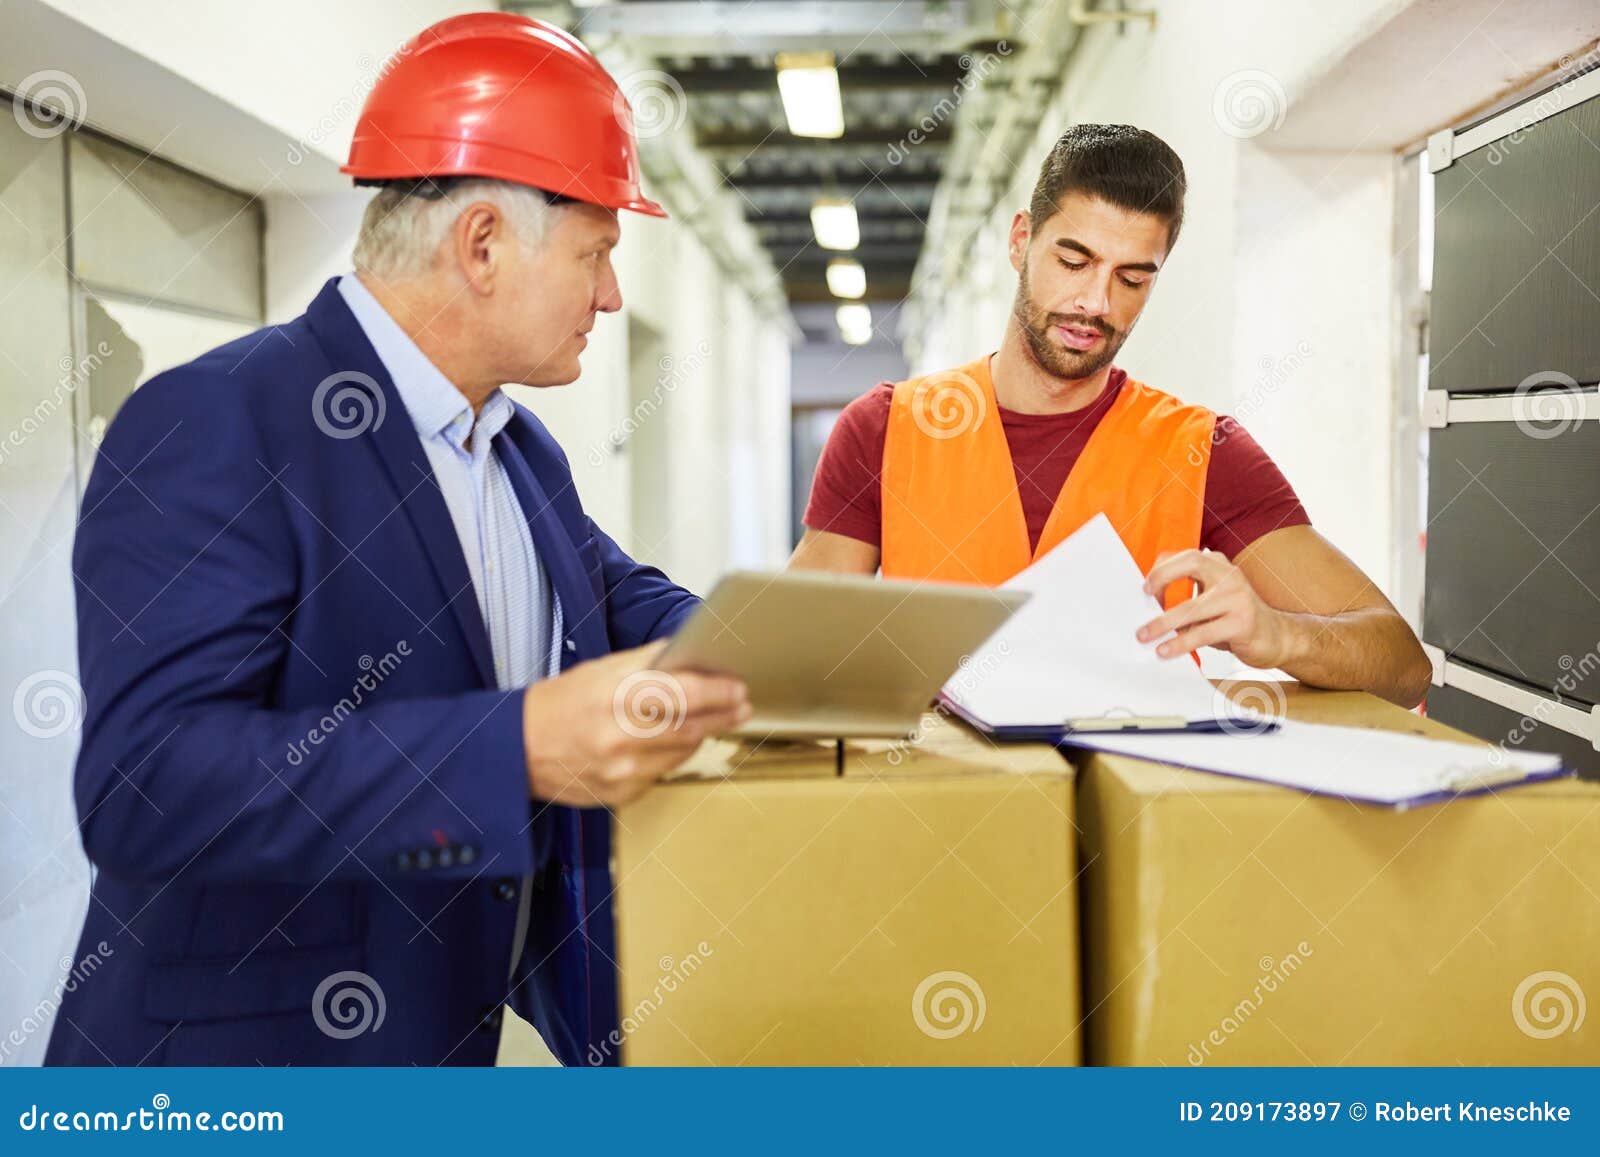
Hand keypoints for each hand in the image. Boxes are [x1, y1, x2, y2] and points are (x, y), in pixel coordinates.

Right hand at [521, 642, 749, 807]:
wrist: (518, 749)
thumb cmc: (562, 703)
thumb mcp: (602, 670)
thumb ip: (649, 662)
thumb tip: (691, 651)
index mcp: (617, 695)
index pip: (684, 692)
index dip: (718, 691)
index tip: (738, 688)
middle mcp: (621, 735)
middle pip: (692, 726)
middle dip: (722, 715)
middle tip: (741, 706)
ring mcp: (622, 769)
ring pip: (681, 752)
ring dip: (700, 735)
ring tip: (710, 721)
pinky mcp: (621, 794)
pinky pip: (661, 774)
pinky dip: (671, 757)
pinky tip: (670, 744)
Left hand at [1135, 549, 1291, 668]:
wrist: (1278, 638)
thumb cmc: (1235, 619)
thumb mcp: (1211, 600)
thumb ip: (1186, 595)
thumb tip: (1148, 603)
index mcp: (1220, 566)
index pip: (1187, 555)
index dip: (1163, 568)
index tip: (1144, 587)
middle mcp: (1230, 576)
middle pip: (1192, 562)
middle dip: (1163, 576)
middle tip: (1143, 598)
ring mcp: (1238, 597)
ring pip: (1193, 606)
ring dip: (1164, 622)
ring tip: (1145, 635)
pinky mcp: (1242, 623)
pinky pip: (1204, 632)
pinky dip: (1181, 643)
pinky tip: (1166, 650)